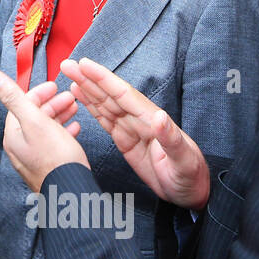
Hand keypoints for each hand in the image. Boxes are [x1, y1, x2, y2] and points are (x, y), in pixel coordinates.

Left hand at [0, 70, 84, 191]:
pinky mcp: (47, 166)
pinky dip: (63, 132)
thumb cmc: (55, 159)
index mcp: (13, 136)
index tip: (54, 86)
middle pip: (33, 117)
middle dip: (51, 103)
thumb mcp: (35, 121)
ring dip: (59, 115)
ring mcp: (33, 158)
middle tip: (68, 97)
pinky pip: (53, 144)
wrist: (71, 192)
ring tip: (74, 109)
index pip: (20, 106)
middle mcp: (19, 148)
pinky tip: (75, 129)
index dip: (38, 93)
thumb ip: (14, 98)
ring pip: (44, 129)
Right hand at [59, 57, 208, 208]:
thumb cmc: (191, 178)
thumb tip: (160, 116)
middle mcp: (141, 120)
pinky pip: (105, 120)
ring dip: (87, 89)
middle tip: (67, 64)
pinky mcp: (125, 141)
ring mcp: (132, 129)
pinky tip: (81, 97)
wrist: (191, 193)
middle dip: (89, 79)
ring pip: (105, 104)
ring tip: (69, 75)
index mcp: (152, 120)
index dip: (103, 79)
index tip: (85, 65)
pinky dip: (91, 107)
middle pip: (110, 94)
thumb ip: (171, 139)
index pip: (124, 94)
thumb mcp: (184, 161)